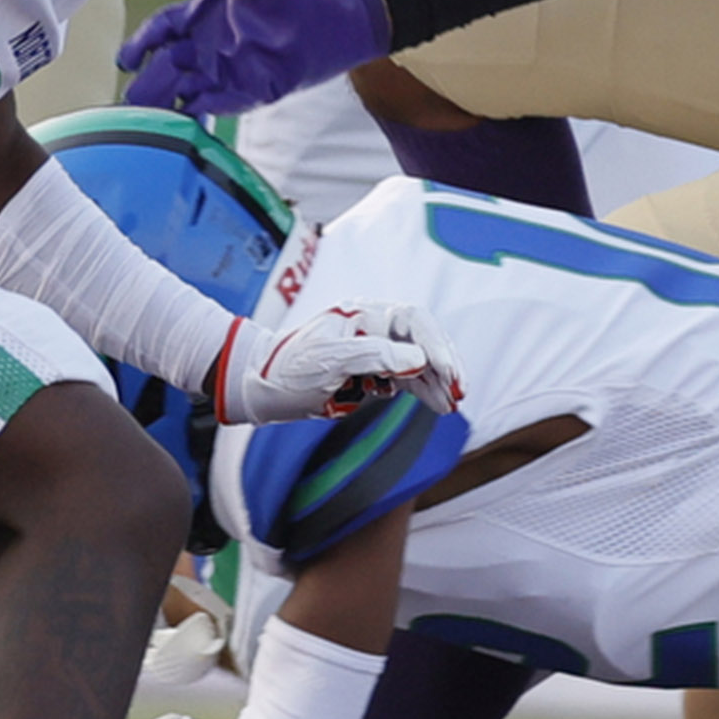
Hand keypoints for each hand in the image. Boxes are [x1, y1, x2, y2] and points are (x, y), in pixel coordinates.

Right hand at [118, 0, 391, 114]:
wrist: (346, 13)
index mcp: (206, 13)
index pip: (161, 29)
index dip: (141, 44)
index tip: (125, 60)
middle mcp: (212, 44)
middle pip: (168, 67)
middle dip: (147, 83)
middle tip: (126, 102)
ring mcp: (232, 69)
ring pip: (188, 90)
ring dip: (169, 103)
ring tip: (147, 121)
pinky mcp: (257, 88)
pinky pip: (223, 103)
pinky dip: (206, 111)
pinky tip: (189, 118)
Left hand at [208, 301, 462, 423]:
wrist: (258, 387)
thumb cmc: (287, 370)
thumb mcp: (329, 362)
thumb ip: (375, 355)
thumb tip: (417, 358)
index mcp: (365, 314)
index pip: (414, 321)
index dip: (436, 344)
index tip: (447, 372)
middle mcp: (375, 327)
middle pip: (424, 340)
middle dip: (445, 365)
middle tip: (460, 390)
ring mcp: (375, 349)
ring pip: (419, 362)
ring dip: (438, 382)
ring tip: (453, 404)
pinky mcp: (372, 371)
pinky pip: (407, 378)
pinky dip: (424, 390)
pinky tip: (439, 404)